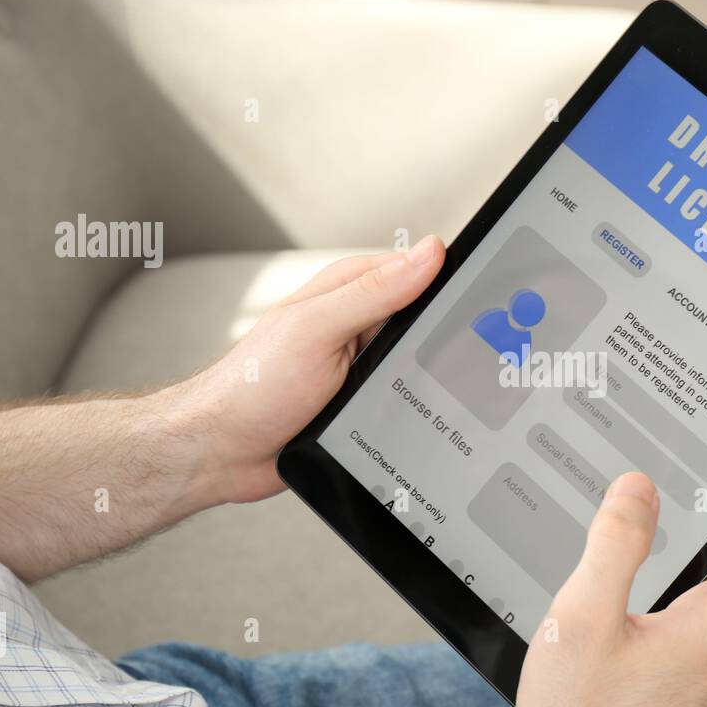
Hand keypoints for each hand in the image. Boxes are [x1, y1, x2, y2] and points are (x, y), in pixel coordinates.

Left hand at [176, 235, 444, 504]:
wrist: (222, 453)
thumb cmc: (252, 387)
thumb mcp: (318, 329)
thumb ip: (374, 292)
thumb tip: (427, 253)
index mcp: (346, 292)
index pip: (415, 271)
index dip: (449, 279)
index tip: (484, 292)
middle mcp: (356, 325)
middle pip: (423, 321)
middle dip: (442, 337)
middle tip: (466, 352)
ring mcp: (360, 366)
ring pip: (418, 365)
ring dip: (428, 377)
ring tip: (440, 387)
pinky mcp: (362, 404)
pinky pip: (405, 400)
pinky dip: (415, 408)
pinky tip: (422, 416)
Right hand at [463, 472, 706, 706]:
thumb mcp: (583, 612)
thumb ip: (615, 542)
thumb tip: (639, 489)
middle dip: (693, 546)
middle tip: (647, 528)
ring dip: (674, 590)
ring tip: (623, 585)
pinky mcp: (691, 704)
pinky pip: (693, 646)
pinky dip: (665, 626)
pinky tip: (619, 634)